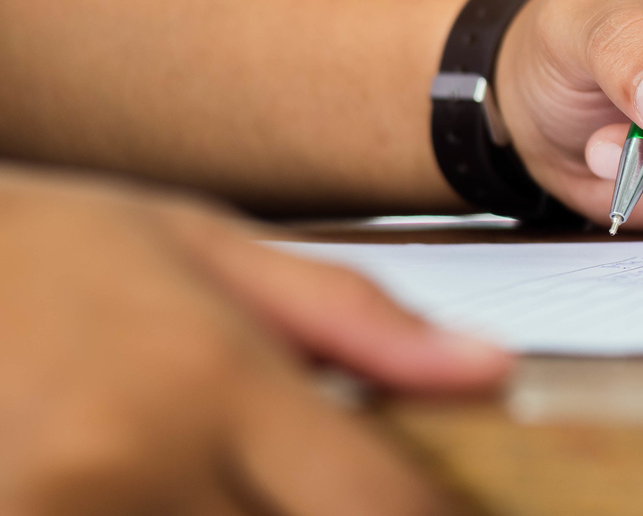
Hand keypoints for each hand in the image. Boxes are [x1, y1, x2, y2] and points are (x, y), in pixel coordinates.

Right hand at [0, 167, 508, 514]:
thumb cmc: (55, 252)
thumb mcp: (212, 250)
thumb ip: (357, 322)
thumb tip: (490, 370)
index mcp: (209, 377)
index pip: (375, 501)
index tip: (451, 508)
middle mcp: (139, 461)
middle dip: (328, 512)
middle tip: (303, 466)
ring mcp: (63, 515)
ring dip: (247, 513)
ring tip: (226, 466)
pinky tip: (184, 486)